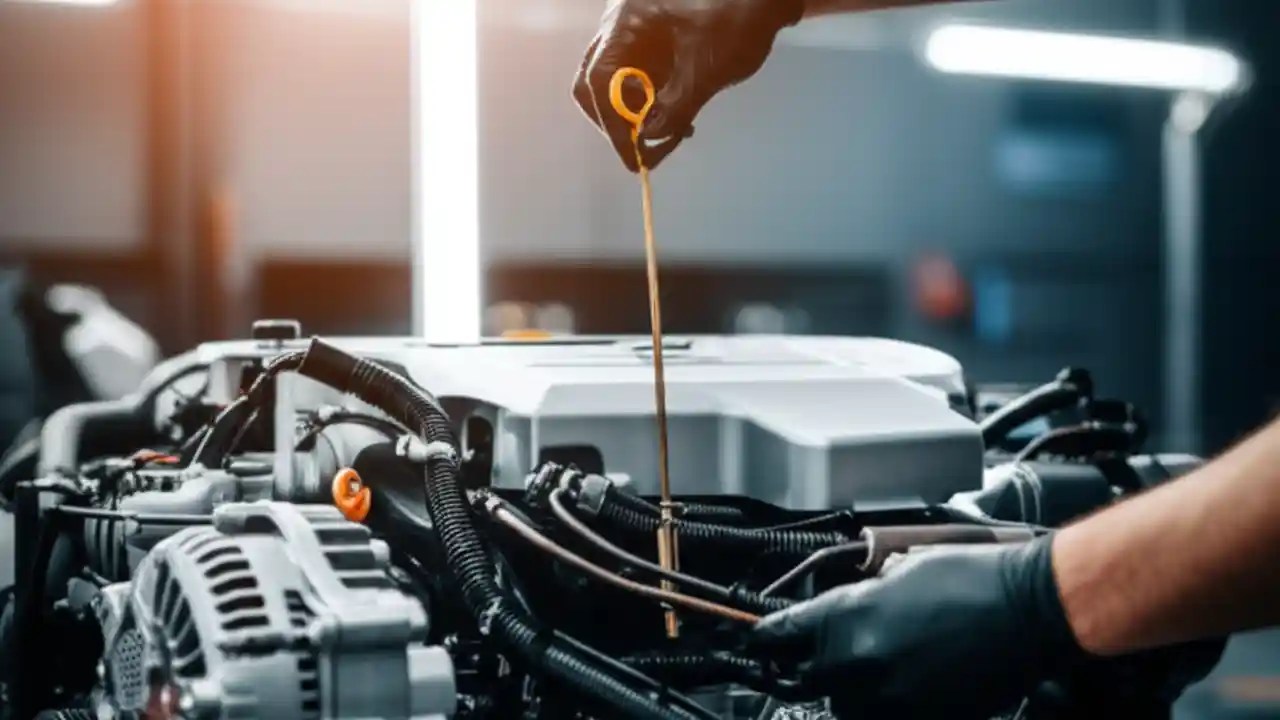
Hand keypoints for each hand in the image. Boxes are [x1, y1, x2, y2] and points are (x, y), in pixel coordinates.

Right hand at [573, 0, 804, 171]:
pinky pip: (641, 77)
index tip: (634, 154)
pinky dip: (654, 101)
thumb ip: (674, 108)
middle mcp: (622, 25)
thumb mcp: (706, 71)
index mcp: (626, 23)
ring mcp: (636, 31)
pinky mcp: (653, 41)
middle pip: (597, 83)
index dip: (613, 124)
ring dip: (639, 114)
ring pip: (618, 84)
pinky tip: (679, 116)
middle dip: (619, 121)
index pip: (600, 81)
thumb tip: (648, 137)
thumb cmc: (739, 19)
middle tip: (645, 148)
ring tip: (674, 132)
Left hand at [751, 536, 1080, 718]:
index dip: (762, 640)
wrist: (1028, 610)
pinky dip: (887, 703)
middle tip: (821, 657)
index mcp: (845, 617)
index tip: (754, 643)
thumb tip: (843, 610)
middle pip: (805, 679)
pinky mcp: (920, 718)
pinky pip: (884, 716)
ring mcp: (888, 698)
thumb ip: (860, 598)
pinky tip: (909, 682)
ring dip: (850, 690)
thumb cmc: (973, 579)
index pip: (777, 637)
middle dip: (809, 667)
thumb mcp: (899, 572)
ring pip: (844, 705)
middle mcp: (857, 662)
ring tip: (880, 666)